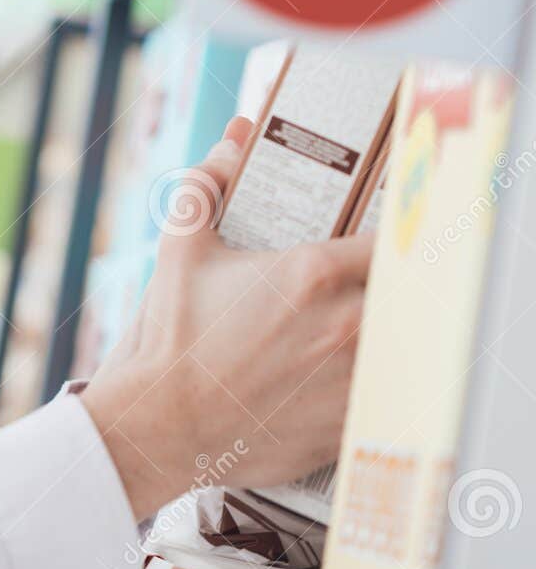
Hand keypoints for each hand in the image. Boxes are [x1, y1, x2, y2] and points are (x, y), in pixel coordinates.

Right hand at [80, 116, 372, 518]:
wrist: (161, 424)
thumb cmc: (171, 337)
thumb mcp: (181, 249)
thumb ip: (206, 186)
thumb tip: (230, 144)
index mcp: (314, 274)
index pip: (391, 240)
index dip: (393, 235)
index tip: (383, 237)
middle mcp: (346, 324)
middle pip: (407, 294)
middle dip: (391, 286)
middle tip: (367, 285)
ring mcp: (353, 379)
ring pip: (404, 347)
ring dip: (388, 336)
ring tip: (358, 333)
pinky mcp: (348, 423)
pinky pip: (385, 397)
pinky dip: (373, 385)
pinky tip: (342, 379)